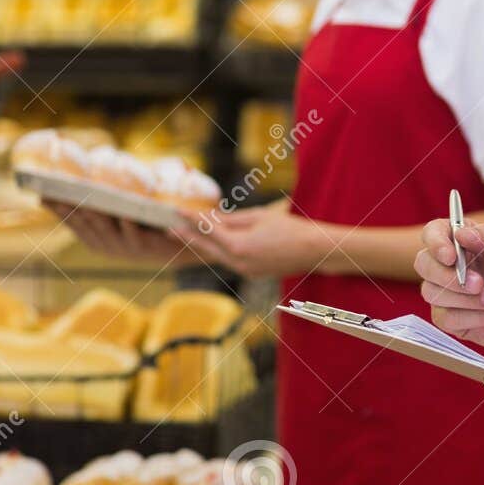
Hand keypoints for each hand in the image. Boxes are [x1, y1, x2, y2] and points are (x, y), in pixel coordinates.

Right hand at [45, 201, 206, 265]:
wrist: (183, 244)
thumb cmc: (150, 223)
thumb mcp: (121, 214)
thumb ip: (102, 204)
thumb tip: (79, 182)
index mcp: (97, 238)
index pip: (72, 223)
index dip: (57, 210)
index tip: (42, 194)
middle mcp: (107, 245)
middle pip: (84, 226)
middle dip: (69, 210)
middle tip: (55, 193)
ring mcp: (125, 248)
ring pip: (105, 231)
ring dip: (94, 216)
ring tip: (84, 200)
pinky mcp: (146, 248)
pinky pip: (134, 236)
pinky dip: (128, 225)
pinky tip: (124, 215)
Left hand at [170, 206, 327, 278]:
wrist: (315, 251)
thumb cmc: (291, 228)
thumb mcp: (260, 217)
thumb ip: (233, 219)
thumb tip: (213, 219)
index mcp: (238, 245)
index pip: (208, 230)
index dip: (191, 219)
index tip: (177, 211)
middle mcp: (237, 262)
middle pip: (205, 248)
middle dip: (187, 237)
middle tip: (169, 228)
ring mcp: (244, 270)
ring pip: (216, 256)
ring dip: (201, 246)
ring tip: (186, 235)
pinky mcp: (251, 273)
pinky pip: (229, 260)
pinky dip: (219, 252)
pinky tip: (213, 245)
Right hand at [414, 220, 483, 348]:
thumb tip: (461, 234)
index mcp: (465, 242)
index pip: (433, 233)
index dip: (436, 243)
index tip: (452, 256)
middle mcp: (452, 265)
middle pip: (424, 264)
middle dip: (449, 277)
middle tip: (479, 284)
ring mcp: (450, 293)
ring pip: (433, 293)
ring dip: (467, 299)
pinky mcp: (455, 320)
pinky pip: (446, 319)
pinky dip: (474, 317)